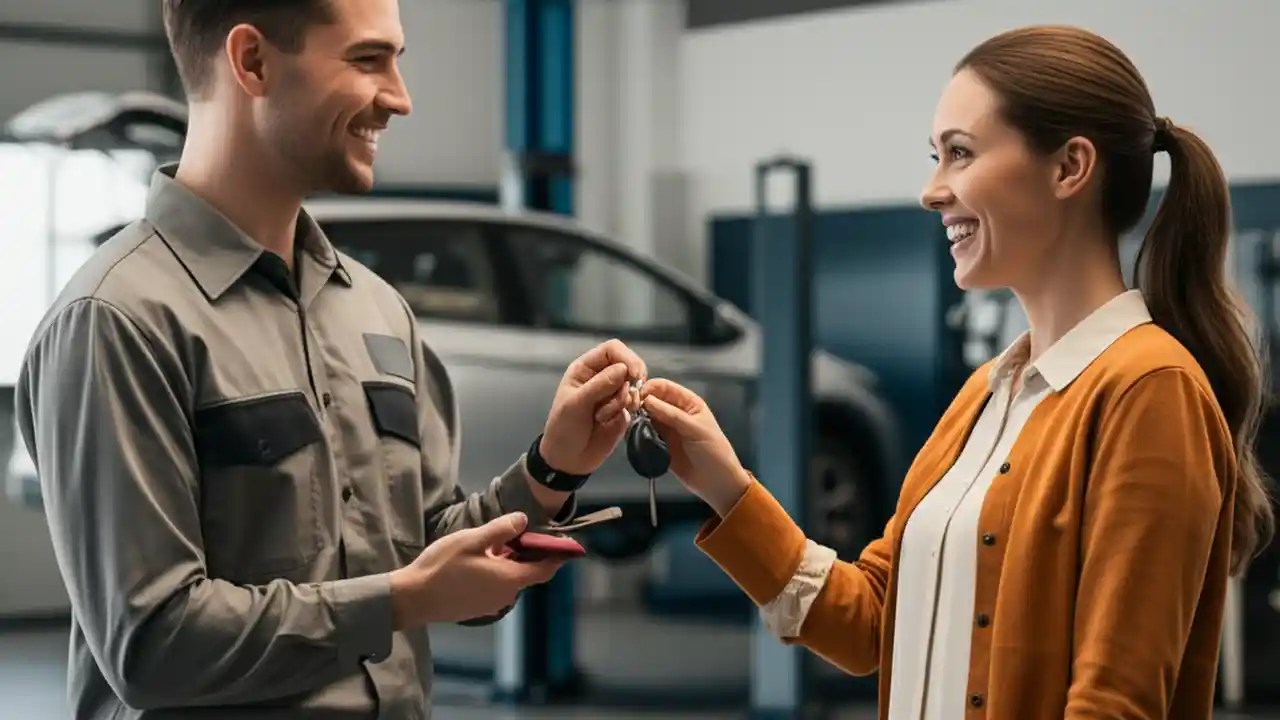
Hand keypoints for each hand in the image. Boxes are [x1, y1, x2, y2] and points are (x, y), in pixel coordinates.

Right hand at [390, 512, 564, 627]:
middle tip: (518, 532)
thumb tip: (523, 520)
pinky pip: (496, 587)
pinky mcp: (477, 609)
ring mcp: (491, 605)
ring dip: (509, 562)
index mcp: (510, 579)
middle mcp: (506, 596)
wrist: (413, 599)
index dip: (557, 556)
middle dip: (528, 553)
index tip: (567, 544)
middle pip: (527, 573)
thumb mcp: (472, 540)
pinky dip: (496, 573)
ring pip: (510, 579)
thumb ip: (500, 530)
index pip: (545, 569)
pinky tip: (478, 560)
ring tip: (493, 543)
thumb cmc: (442, 567)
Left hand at [540, 339, 646, 474]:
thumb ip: (600, 385)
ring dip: (622, 401)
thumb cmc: (564, 428)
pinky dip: (625, 413)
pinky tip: (608, 423)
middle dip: (630, 381)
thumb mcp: (576, 404)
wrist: (568, 460)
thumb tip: (624, 369)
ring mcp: (615, 394)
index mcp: (586, 368)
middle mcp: (603, 377)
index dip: (627, 357)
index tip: (635, 374)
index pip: (613, 349)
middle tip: (628, 398)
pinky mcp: (623, 411)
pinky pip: (635, 405)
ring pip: (633, 387)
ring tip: (602, 417)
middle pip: (629, 365)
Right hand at [639, 378, 752, 516]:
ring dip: (637, 418)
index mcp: (688, 403)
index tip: (638, 396)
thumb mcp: (695, 429)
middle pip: (652, 400)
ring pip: (645, 416)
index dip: (650, 388)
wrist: (716, 483)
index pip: (664, 387)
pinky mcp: (659, 444)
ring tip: (631, 423)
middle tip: (630, 410)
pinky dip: (637, 433)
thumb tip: (647, 400)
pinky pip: (644, 434)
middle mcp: (675, 413)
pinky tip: (633, 434)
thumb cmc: (714, 452)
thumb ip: (671, 414)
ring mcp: (666, 429)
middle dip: (640, 403)